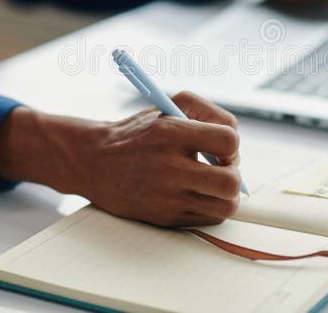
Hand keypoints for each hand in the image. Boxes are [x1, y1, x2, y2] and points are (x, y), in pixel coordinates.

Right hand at [0, 92, 241, 226]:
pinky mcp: (165, 217)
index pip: (228, 141)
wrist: (93, 162)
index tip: (221, 147)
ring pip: (224, 207)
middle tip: (222, 169)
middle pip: (230, 182)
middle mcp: (168, 167)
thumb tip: (234, 142)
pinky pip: (207, 219)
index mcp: (170, 133)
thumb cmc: (137, 133)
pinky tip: (195, 193)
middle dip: (234, 174)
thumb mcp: (167, 107)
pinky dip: (210, 207)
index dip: (232, 145)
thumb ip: (205, 113)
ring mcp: (166, 196)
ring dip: (226, 195)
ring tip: (212, 184)